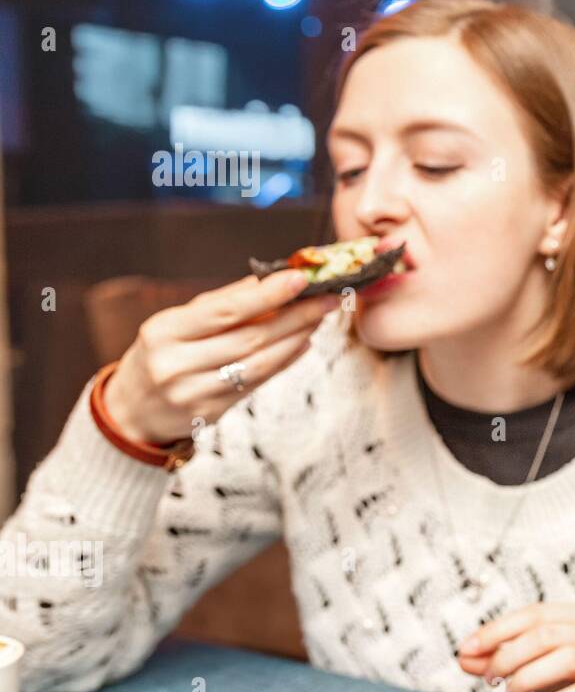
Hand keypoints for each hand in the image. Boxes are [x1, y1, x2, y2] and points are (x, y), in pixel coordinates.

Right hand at [104, 270, 338, 444]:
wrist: (131, 411)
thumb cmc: (160, 354)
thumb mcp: (174, 323)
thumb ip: (218, 305)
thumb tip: (266, 281)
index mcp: (164, 331)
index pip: (225, 311)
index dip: (267, 294)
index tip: (301, 278)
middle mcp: (176, 364)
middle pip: (250, 338)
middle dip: (295, 315)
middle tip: (326, 297)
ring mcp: (194, 392)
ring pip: (259, 363)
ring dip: (296, 338)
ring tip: (318, 318)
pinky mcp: (212, 412)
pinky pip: (258, 383)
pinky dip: (284, 361)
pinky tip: (302, 343)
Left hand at [457, 602, 574, 691]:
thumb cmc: (571, 676)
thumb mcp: (535, 659)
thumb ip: (501, 654)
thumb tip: (465, 655)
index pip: (534, 613)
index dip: (498, 630)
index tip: (469, 648)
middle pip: (546, 635)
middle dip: (508, 656)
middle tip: (490, 677)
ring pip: (565, 660)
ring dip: (527, 678)